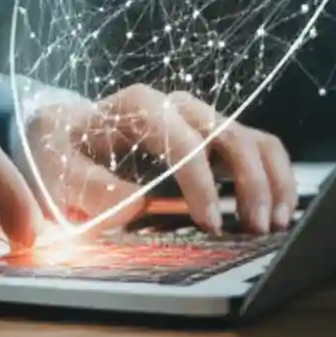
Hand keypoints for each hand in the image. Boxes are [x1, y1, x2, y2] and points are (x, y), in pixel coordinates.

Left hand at [23, 84, 295, 234]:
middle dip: (249, 182)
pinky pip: (257, 147)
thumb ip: (91, 188)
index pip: (181, 139)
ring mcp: (198, 120)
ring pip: (251, 138)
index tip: (211, 223)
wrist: (64, 135)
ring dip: (271, 180)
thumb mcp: (57, 171)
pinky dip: (275, 176)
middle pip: (227, 133)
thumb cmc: (61, 153)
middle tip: (255, 230)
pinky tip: (279, 211)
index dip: (200, 181)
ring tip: (275, 224)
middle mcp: (175, 106)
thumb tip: (135, 206)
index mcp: (138, 107)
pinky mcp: (213, 137)